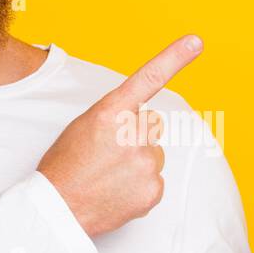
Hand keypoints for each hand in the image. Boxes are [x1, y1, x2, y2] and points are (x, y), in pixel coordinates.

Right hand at [38, 35, 202, 236]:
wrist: (58, 210)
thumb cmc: (66, 165)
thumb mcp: (85, 126)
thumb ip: (117, 116)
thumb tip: (144, 122)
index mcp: (111, 113)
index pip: (148, 79)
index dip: (174, 58)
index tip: (195, 41)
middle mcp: (133, 135)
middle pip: (150, 126)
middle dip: (135, 137)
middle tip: (107, 155)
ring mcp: (146, 164)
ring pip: (154, 154)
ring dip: (137, 162)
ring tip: (108, 176)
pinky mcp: (154, 190)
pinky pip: (155, 180)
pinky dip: (140, 186)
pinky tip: (117, 191)